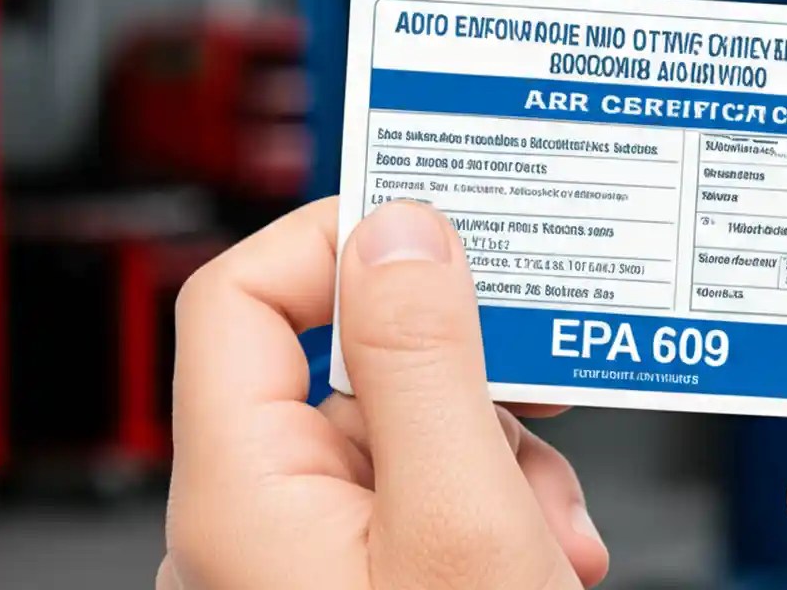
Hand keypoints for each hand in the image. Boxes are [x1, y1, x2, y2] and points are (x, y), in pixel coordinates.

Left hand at [157, 199, 608, 588]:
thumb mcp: (466, 523)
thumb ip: (426, 366)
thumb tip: (401, 235)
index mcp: (240, 499)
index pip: (239, 299)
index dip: (335, 244)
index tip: (437, 232)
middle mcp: (250, 526)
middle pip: (349, 371)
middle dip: (466, 385)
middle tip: (543, 395)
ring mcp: (299, 559)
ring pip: (401, 435)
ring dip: (495, 459)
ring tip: (547, 528)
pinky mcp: (351, 580)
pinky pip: (415, 497)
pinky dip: (486, 506)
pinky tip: (537, 551)